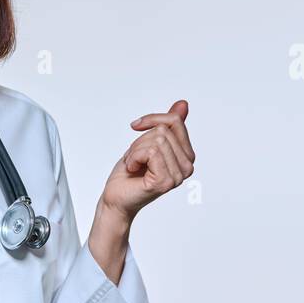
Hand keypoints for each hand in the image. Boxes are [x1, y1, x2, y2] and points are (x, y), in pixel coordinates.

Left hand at [100, 99, 195, 221]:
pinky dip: (134, 157)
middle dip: (141, 141)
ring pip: (156, 140)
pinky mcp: (166, 181)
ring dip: (136, 150)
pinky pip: (151, 152)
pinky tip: (132, 170)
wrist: (115, 197)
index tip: (136, 127)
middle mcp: (188, 166)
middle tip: (135, 158)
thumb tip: (183, 104)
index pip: (175, 121)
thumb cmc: (130, 173)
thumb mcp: (147, 142)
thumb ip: (167, 125)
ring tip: (134, 165)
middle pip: (163, 130)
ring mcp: (179, 175)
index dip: (152, 119)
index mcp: (187, 155)